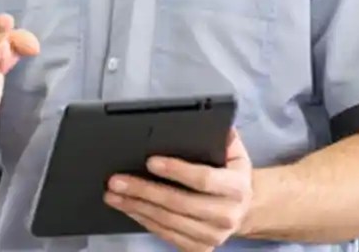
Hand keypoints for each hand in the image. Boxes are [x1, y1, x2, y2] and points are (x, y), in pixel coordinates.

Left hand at [105, 129, 253, 250]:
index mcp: (236, 188)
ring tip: (114, 194)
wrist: (244, 210)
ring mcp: (213, 236)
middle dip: (143, 190)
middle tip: (117, 180)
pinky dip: (143, 220)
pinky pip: (166, 234)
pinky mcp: (200, 248)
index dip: (176, 170)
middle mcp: (227, 215)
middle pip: (178, 203)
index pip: (203, 179)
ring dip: (136, 206)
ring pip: (168, 221)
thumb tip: (208, 120)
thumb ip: (222, 136)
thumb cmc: (231, 176)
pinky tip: (128, 208)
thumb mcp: (234, 153)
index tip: (150, 161)